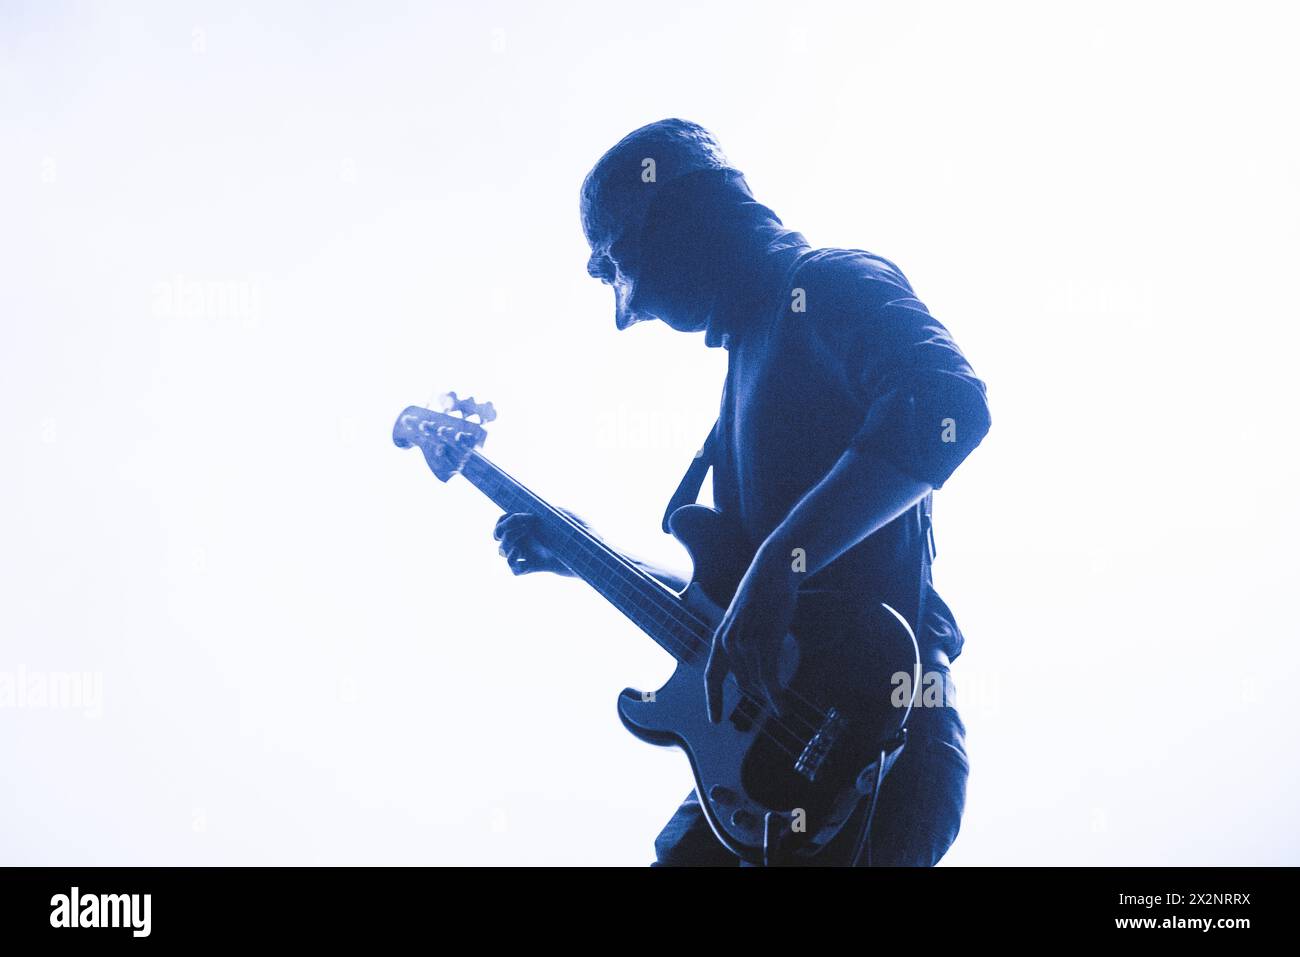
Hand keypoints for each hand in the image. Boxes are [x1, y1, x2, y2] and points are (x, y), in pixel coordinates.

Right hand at [492, 509, 592, 576]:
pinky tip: (520, 557)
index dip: (503, 520)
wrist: (591, 556)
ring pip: (503, 551)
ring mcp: (531, 553)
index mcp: (532, 523)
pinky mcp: (536, 566)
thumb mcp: (570, 518)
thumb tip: (538, 515)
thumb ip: (556, 514)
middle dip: (501, 531)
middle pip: (500, 535)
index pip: (505, 519)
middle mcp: (528, 538)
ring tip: (520, 544)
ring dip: (506, 546)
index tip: (515, 519)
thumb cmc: (583, 534)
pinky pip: (515, 570)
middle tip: (521, 529)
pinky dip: (513, 564)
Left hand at [704, 545, 800, 722]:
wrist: (772, 571)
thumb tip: (749, 667)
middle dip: (757, 692)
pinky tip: (782, 706)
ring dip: (770, 696)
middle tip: (772, 696)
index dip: (713, 700)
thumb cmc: (761, 595)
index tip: (715, 720)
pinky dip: (776, 696)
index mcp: (720, 638)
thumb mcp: (742, 619)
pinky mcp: (765, 641)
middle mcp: (728, 642)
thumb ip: (740, 642)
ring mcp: (746, 642)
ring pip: (758, 681)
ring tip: (781, 708)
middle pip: (742, 683)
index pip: (712, 676)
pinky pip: (770, 678)